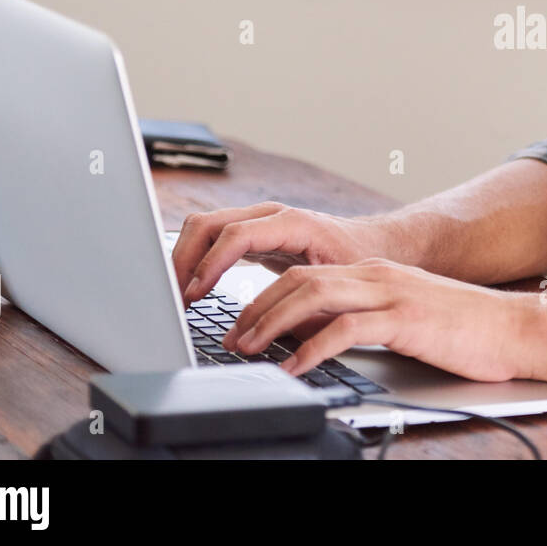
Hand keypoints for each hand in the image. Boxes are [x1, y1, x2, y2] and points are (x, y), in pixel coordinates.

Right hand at [171, 201, 400, 304]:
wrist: (371, 243)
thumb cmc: (359, 261)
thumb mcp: (339, 282)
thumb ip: (309, 301)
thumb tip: (280, 330)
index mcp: (293, 222)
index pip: (237, 234)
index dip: (211, 263)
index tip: (194, 293)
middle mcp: (270, 215)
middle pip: (209, 224)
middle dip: (185, 259)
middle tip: (174, 299)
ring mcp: (258, 221)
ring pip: (204, 227)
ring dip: (185, 259)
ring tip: (178, 296)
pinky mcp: (252, 234)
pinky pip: (212, 238)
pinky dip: (196, 260)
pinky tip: (192, 289)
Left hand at [220, 258, 534, 381]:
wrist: (516, 328)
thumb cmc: (465, 331)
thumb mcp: (405, 318)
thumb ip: (363, 320)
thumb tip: (314, 339)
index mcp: (376, 273)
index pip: (306, 273)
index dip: (265, 295)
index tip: (240, 322)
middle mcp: (378, 275)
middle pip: (299, 278)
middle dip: (256, 307)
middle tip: (231, 336)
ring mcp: (391, 292)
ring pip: (314, 295)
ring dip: (272, 322)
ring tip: (247, 348)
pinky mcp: (405, 317)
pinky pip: (346, 329)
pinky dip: (311, 348)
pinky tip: (293, 368)